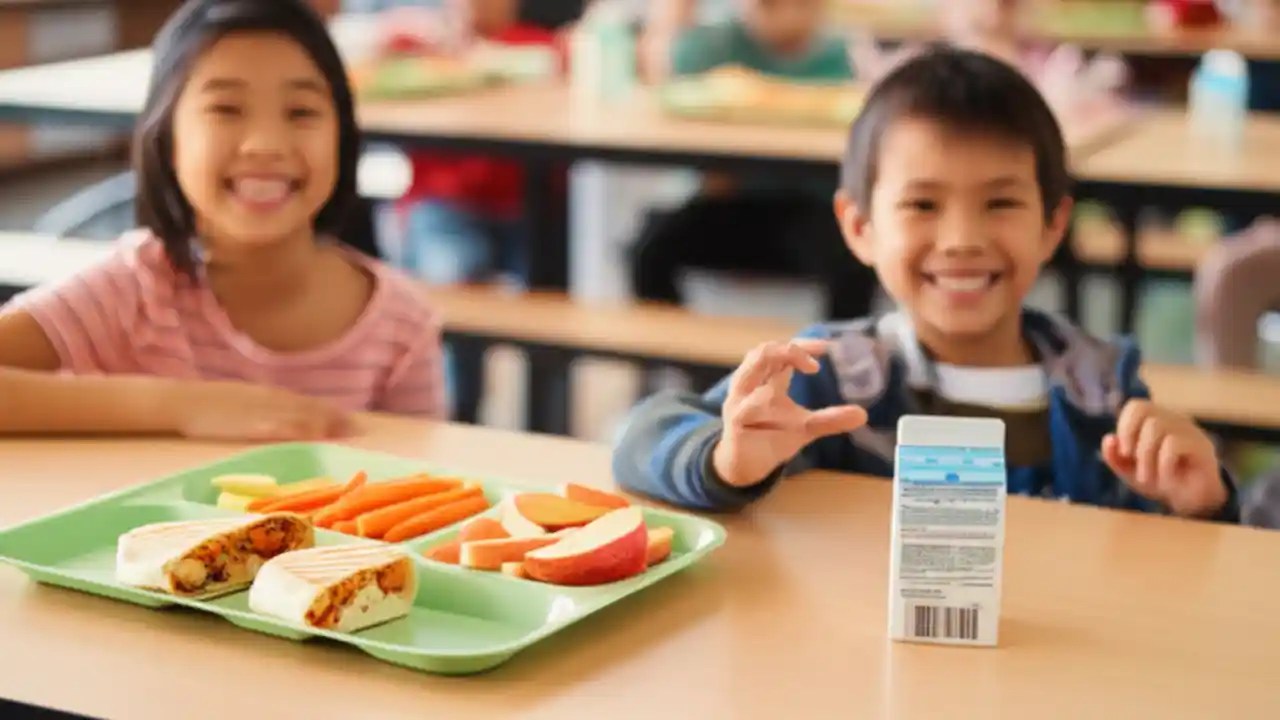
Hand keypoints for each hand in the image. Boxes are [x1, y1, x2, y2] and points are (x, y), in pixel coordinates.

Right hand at [167, 380, 353, 442]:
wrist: (181, 401)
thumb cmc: (208, 406)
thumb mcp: (243, 401)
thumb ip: (265, 410)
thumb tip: (285, 420)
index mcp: (269, 395)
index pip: (307, 403)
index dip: (331, 412)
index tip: (353, 421)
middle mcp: (271, 400)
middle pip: (310, 409)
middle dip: (336, 419)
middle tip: (361, 429)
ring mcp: (261, 411)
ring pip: (300, 416)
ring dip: (325, 423)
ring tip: (348, 431)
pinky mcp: (249, 424)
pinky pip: (278, 426)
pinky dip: (298, 429)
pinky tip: (312, 433)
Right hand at [712, 340, 867, 487]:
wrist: (746, 467)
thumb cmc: (773, 437)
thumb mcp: (806, 427)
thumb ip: (830, 418)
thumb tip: (863, 414)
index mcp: (765, 379)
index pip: (780, 350)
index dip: (801, 345)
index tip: (828, 347)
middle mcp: (749, 386)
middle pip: (760, 353)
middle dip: (787, 351)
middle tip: (814, 364)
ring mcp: (738, 404)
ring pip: (746, 376)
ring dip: (772, 373)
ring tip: (802, 370)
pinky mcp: (734, 425)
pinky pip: (743, 410)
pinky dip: (757, 404)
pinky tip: (771, 401)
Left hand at [1101, 400, 1225, 517]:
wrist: (1191, 501)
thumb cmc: (1159, 479)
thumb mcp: (1129, 471)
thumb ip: (1114, 456)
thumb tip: (1109, 438)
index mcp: (1156, 420)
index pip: (1136, 406)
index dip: (1124, 426)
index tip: (1124, 452)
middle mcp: (1173, 419)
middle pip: (1143, 410)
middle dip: (1130, 439)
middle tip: (1131, 461)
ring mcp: (1189, 430)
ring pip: (1155, 426)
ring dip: (1144, 457)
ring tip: (1146, 478)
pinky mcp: (1202, 446)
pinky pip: (1174, 444)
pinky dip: (1162, 465)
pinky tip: (1166, 480)